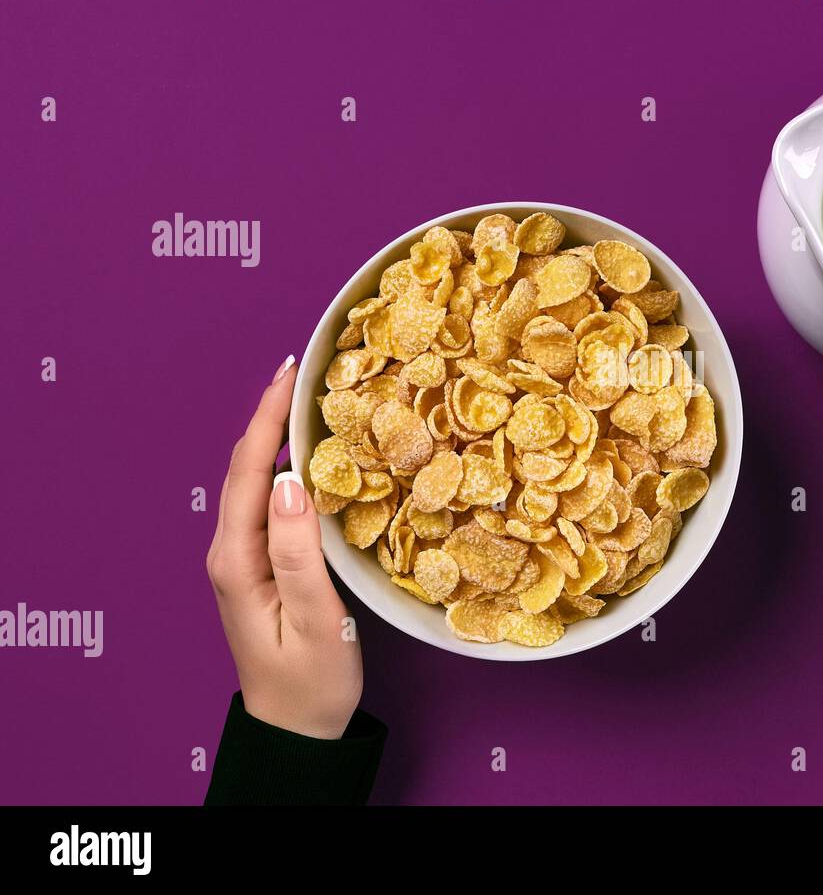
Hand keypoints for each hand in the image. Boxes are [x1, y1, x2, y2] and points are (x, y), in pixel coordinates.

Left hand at [206, 355, 362, 737]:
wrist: (296, 728)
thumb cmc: (311, 680)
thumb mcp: (315, 619)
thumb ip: (299, 552)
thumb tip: (294, 481)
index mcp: (238, 559)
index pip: (250, 470)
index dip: (268, 416)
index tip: (292, 369)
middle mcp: (232, 551)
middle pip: (248, 466)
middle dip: (271, 412)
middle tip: (306, 367)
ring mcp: (245, 558)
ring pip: (259, 480)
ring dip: (280, 435)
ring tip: (312, 396)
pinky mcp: (263, 564)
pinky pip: (271, 500)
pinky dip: (290, 464)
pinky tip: (313, 453)